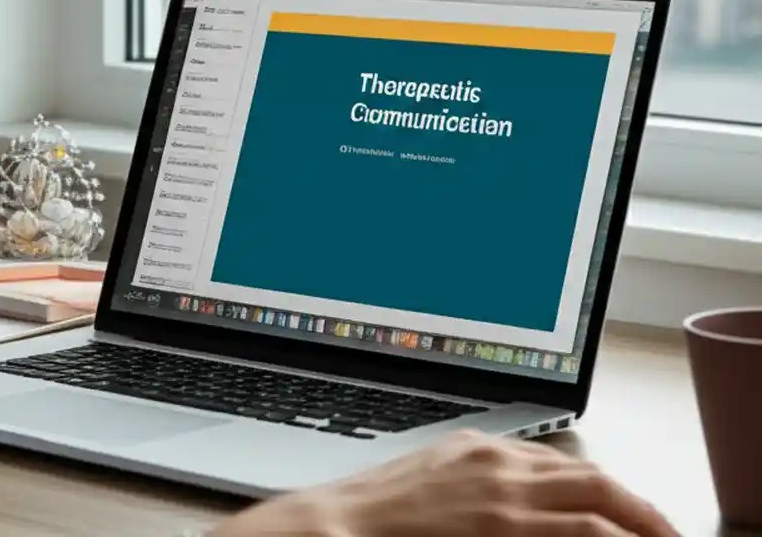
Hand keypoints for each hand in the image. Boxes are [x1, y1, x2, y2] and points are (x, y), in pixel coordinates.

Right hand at [208, 431, 678, 536]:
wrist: (334, 524)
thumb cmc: (370, 515)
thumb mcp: (426, 483)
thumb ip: (472, 487)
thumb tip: (505, 510)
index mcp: (479, 449)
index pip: (562, 465)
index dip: (603, 494)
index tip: (621, 517)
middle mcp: (499, 464)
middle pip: (596, 478)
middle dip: (642, 510)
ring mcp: (506, 496)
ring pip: (602, 503)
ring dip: (643, 528)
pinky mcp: (505, 527)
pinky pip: (582, 531)